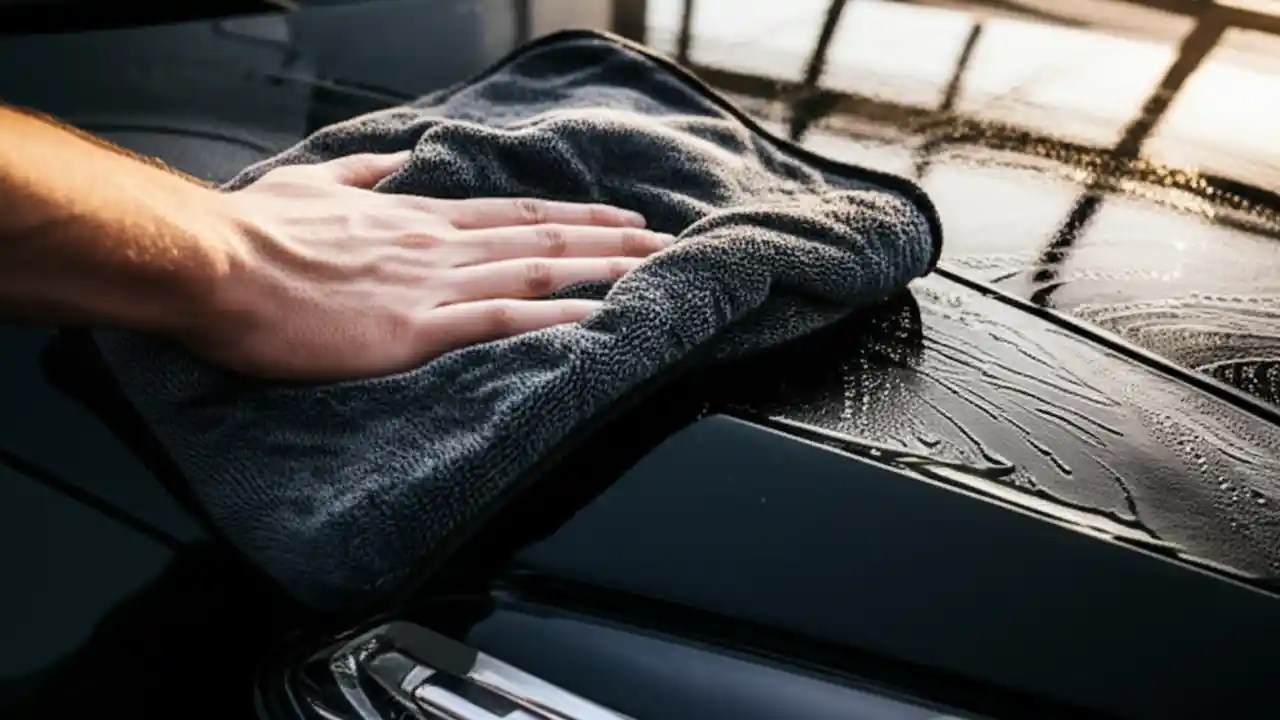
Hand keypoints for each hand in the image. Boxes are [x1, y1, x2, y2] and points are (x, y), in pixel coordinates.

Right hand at [189, 151, 671, 379]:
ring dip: (600, 270)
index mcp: (415, 219)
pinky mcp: (411, 328)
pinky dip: (551, 316)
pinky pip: (497, 318)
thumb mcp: (315, 186)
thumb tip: (392, 165)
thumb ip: (362, 176)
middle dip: (609, 240)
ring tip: (651, 272)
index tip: (617, 218)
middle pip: (542, 237)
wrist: (215, 264)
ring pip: (535, 270)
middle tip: (663, 242)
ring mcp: (429, 285)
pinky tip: (594, 318)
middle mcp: (437, 246)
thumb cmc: (257, 233)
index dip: (574, 216)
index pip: (515, 213)